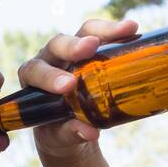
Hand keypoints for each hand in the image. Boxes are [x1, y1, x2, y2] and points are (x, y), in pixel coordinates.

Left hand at [18, 17, 138, 162]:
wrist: (69, 126)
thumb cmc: (57, 130)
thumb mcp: (60, 136)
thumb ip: (70, 133)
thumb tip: (90, 133)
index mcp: (34, 79)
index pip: (35, 71)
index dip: (49, 76)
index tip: (68, 86)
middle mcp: (51, 59)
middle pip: (58, 44)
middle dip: (74, 45)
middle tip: (91, 46)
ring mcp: (74, 52)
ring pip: (83, 33)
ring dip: (104, 31)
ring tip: (127, 29)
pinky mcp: (94, 51)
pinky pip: (104, 37)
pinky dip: (118, 34)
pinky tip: (134, 31)